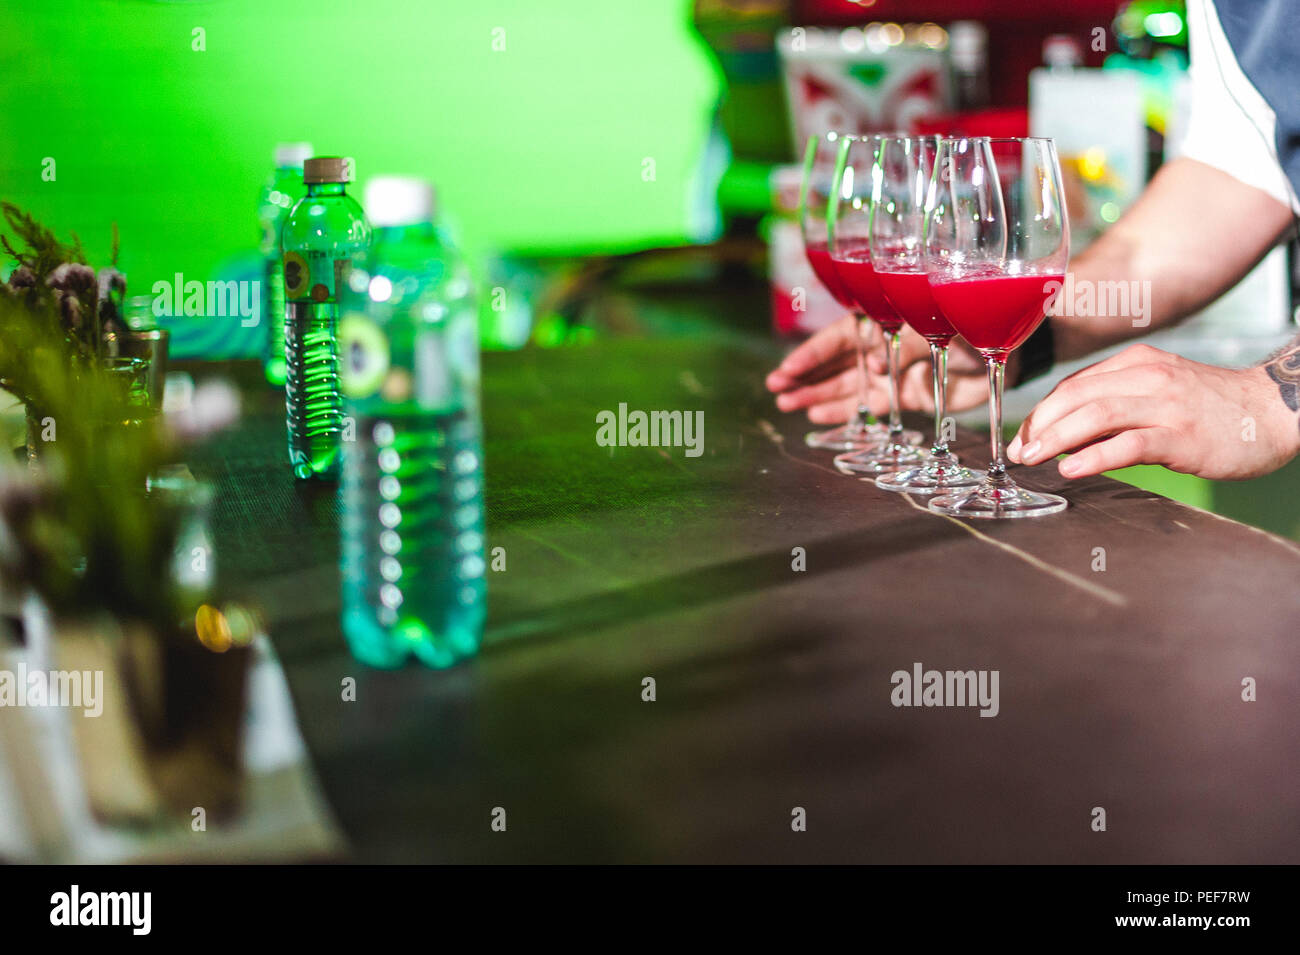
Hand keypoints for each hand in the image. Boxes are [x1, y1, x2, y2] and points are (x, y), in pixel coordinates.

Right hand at [766, 317, 994, 421]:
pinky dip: (844, 412)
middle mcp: (884, 346)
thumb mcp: (936, 323)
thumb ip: (902, 344)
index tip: (787, 368)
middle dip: (804, 376)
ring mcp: (892, 373)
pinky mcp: (905, 396)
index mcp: (885, 319)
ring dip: (816, 395)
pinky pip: (870, 406)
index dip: (812, 353)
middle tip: (776, 388)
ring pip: (846, 386)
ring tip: (787, 405)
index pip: (840, 337)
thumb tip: (870, 368)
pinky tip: (818, 417)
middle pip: (835, 362)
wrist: (1012, 349)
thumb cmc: (974, 322)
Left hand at [1006, 343, 1299, 479]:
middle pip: (1076, 396)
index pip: (1073, 386)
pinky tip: (1071, 469)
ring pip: (1095, 415)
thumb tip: (1065, 435)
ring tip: (1032, 458)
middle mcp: (1148, 377)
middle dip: (1039, 426)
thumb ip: (1116, 405)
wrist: (1275, 410)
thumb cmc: (1212, 407)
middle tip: (1018, 452)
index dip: (1041, 413)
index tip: (1022, 438)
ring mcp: (1166, 404)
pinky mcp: (1182, 435)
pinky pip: (1128, 443)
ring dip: (1056, 438)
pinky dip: (1094, 456)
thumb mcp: (1160, 390)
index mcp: (1136, 364)